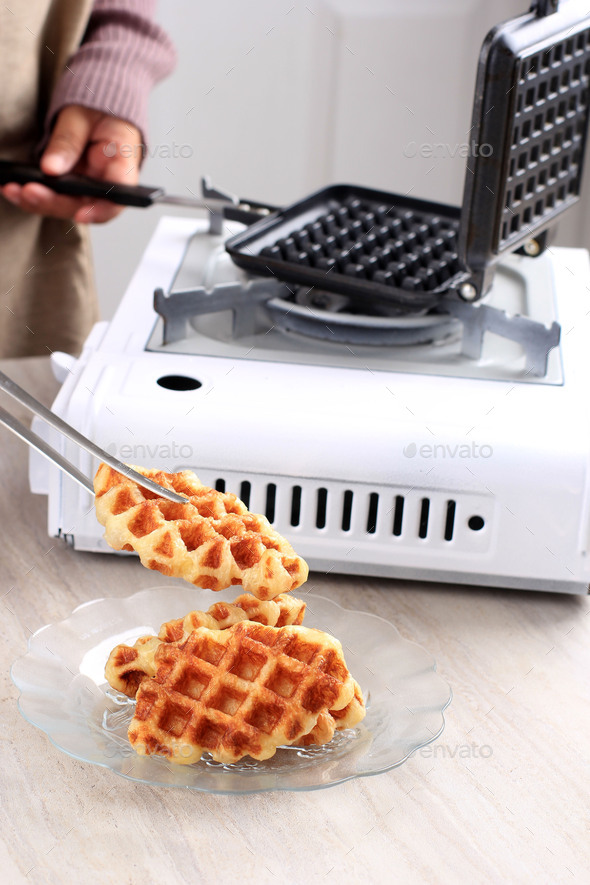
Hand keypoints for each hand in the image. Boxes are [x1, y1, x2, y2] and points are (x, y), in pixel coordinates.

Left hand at [0, 105, 141, 222]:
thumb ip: (68, 141)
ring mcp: (90, 188)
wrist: (97, 107)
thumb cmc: (99, 109)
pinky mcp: (73, 188)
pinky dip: (34, 197)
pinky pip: (55, 198)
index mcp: (122, 163)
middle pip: (86, 205)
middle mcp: (108, 183)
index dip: (101, 210)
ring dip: (40, 203)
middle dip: (55, 203)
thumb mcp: (81, 116)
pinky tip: (14, 190)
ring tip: (14, 190)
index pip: (118, 195)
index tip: (79, 214)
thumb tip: (51, 169)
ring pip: (67, 206)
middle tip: (29, 191)